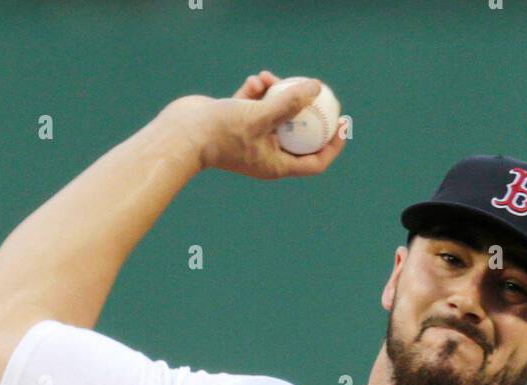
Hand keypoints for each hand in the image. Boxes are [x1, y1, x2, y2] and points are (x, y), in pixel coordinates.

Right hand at [175, 72, 345, 179]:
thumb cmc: (221, 132)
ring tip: (271, 77)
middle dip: (305, 110)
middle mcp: (266, 155)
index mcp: (275, 166)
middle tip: (318, 91)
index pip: (314, 161)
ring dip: (277, 93)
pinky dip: (258, 91)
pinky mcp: (238, 123)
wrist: (183, 133)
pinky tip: (255, 79)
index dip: (332, 144)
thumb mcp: (260, 116)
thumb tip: (316, 88)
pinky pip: (256, 105)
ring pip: (275, 114)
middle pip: (297, 134)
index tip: (343, 124)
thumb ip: (288, 102)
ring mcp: (251, 139)